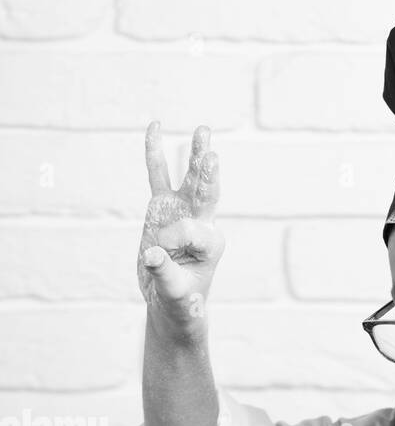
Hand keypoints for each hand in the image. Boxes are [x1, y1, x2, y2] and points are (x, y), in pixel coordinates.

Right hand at [138, 121, 224, 334]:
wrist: (171, 300)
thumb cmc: (179, 298)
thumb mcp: (173, 292)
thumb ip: (164, 274)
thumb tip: (152, 256)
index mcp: (211, 242)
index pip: (189, 229)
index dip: (171, 242)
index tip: (160, 260)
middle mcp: (201, 222)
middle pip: (207, 192)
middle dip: (208, 174)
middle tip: (212, 154)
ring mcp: (182, 210)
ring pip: (189, 178)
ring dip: (195, 155)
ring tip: (204, 130)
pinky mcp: (163, 206)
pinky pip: (158, 174)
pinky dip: (154, 151)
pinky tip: (154, 126)